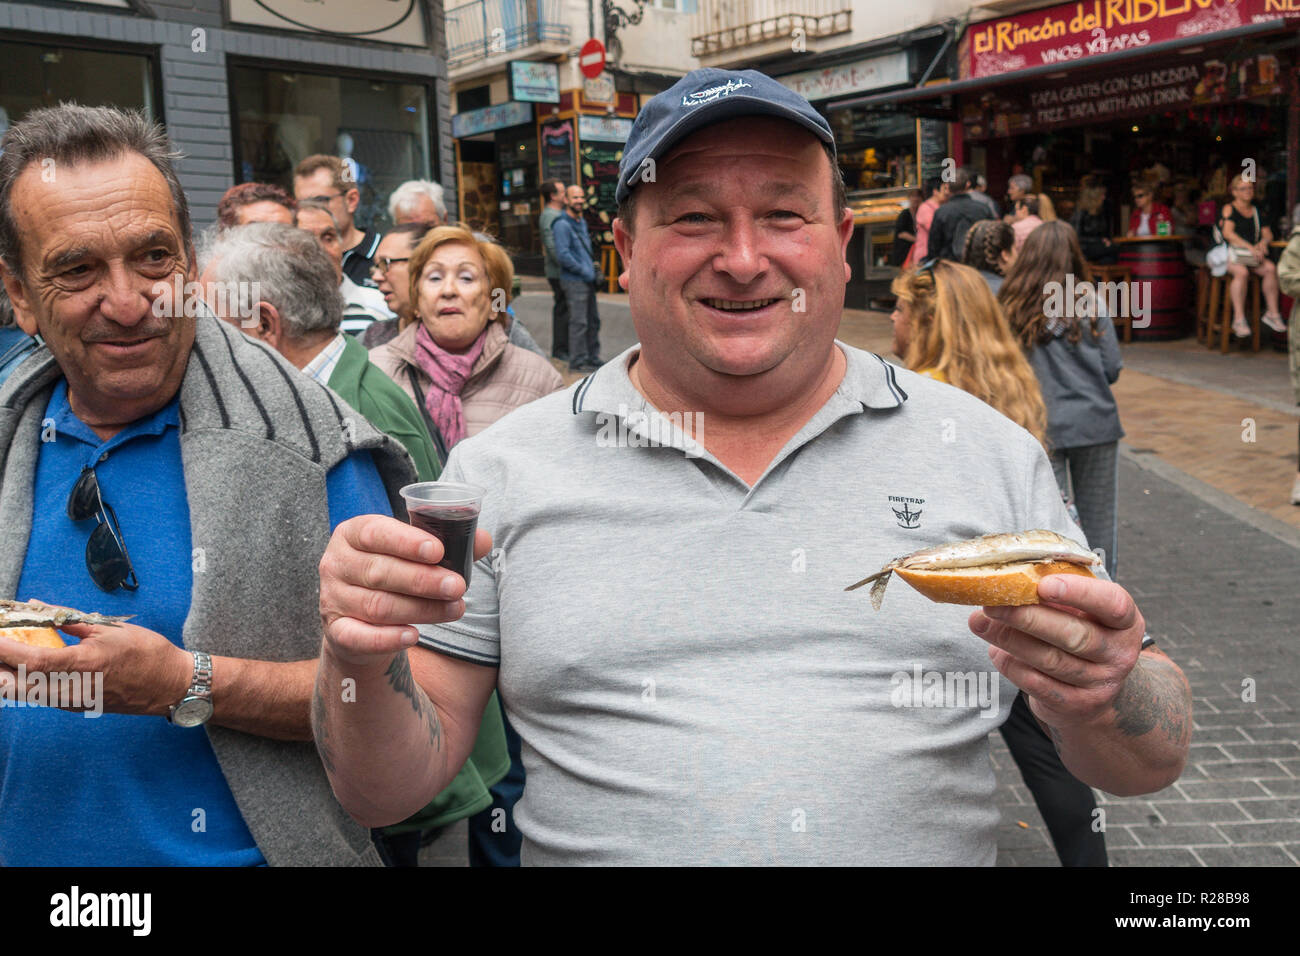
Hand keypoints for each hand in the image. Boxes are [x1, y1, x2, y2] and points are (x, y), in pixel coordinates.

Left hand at [0, 618, 190, 715]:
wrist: (170, 684)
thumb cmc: (146, 652)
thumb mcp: (109, 629)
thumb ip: (70, 620)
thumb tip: (38, 607)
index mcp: (87, 664)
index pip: (35, 661)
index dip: (8, 651)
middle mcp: (76, 688)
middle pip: (20, 686)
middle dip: (0, 670)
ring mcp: (75, 701)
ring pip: (26, 694)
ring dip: (9, 677)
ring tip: (3, 660)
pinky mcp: (77, 706)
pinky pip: (41, 696)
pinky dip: (25, 683)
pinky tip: (21, 670)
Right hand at [318, 514, 491, 668]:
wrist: (363, 619)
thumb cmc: (395, 574)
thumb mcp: (415, 553)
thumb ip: (449, 544)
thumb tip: (483, 540)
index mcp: (352, 534)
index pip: (375, 532)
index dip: (406, 542)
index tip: (438, 551)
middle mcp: (336, 564)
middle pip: (380, 572)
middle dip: (423, 580)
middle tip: (458, 586)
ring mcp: (333, 599)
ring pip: (377, 606)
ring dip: (421, 609)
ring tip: (456, 608)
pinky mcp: (336, 631)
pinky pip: (360, 637)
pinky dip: (387, 638)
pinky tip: (414, 635)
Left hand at [968, 574, 1143, 731]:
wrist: (1095, 693)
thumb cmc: (1082, 635)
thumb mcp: (1083, 611)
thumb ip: (1058, 593)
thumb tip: (1010, 576)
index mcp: (1125, 622)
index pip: (1112, 604)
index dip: (1079, 593)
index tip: (1043, 585)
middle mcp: (1118, 654)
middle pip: (1073, 635)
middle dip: (1028, 617)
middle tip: (992, 603)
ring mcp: (1099, 683)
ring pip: (1049, 660)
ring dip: (1009, 638)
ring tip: (980, 622)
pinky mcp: (1076, 705)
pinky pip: (1036, 683)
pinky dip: (1011, 664)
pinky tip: (996, 649)